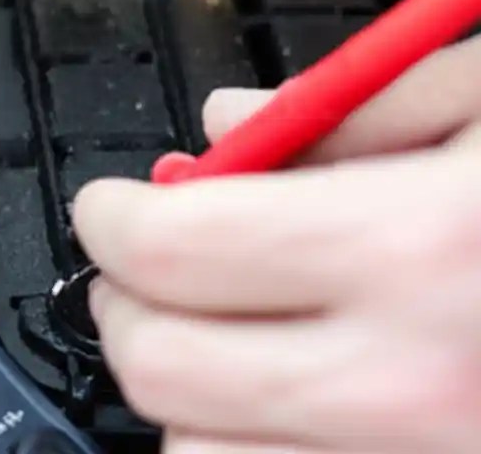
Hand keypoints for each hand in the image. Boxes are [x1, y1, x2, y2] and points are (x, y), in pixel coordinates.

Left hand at [72, 35, 480, 452]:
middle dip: (124, 305)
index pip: (170, 251)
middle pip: (162, 369)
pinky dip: (251, 439)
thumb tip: (229, 127)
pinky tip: (286, 394)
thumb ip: (353, 105)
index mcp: (417, 245)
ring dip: (185, 391)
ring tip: (219, 337)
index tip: (108, 210)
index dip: (110, 221)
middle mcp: (414, 380)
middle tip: (141, 271)